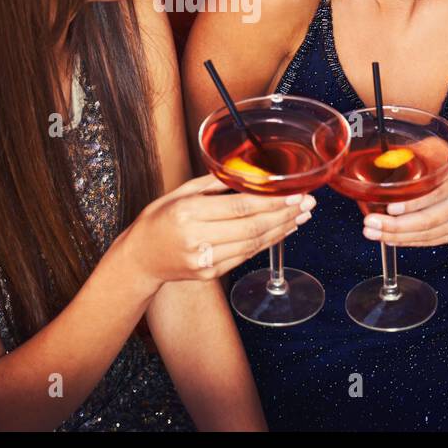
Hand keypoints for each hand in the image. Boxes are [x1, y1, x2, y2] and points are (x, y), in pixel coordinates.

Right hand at [125, 173, 315, 284]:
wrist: (140, 259)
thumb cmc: (158, 220)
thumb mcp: (179, 193)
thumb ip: (213, 184)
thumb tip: (248, 174)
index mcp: (188, 213)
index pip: (239, 207)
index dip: (271, 202)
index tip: (294, 193)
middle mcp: (196, 238)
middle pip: (251, 228)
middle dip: (284, 215)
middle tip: (307, 203)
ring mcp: (203, 260)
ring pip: (252, 245)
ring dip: (281, 230)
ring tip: (301, 216)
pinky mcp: (209, 274)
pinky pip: (244, 257)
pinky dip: (266, 243)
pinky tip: (281, 232)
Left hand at [362, 153, 447, 247]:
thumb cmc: (441, 163)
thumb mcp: (431, 150)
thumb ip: (410, 153)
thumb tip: (382, 159)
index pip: (435, 193)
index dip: (412, 203)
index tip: (389, 208)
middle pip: (429, 220)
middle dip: (396, 225)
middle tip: (372, 223)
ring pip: (427, 234)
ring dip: (396, 235)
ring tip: (372, 232)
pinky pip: (429, 241)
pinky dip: (406, 241)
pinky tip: (388, 238)